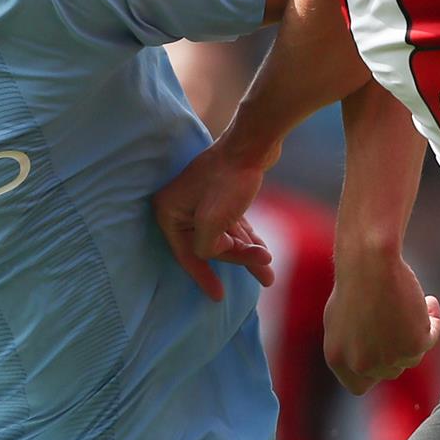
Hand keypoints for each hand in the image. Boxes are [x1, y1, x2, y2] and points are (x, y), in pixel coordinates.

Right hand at [152, 139, 274, 300]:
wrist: (252, 142)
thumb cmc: (229, 180)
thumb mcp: (212, 222)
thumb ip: (205, 246)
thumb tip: (209, 255)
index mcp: (169, 211)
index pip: (187, 254)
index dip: (204, 276)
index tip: (219, 297)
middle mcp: (180, 206)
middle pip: (210, 245)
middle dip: (239, 261)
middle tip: (267, 277)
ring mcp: (201, 200)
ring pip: (225, 236)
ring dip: (248, 254)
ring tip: (270, 275)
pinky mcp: (221, 194)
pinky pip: (233, 225)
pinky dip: (247, 238)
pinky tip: (263, 253)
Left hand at [324, 249, 439, 394]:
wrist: (370, 263)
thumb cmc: (354, 283)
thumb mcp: (339, 322)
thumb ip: (352, 348)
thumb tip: (369, 362)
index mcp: (338, 359)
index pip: (358, 386)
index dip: (372, 371)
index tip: (381, 353)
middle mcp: (362, 365)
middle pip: (389, 371)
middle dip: (394, 349)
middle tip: (397, 322)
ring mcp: (388, 359)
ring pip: (411, 357)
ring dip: (413, 333)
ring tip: (410, 305)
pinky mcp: (414, 346)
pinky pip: (430, 338)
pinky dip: (432, 321)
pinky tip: (428, 302)